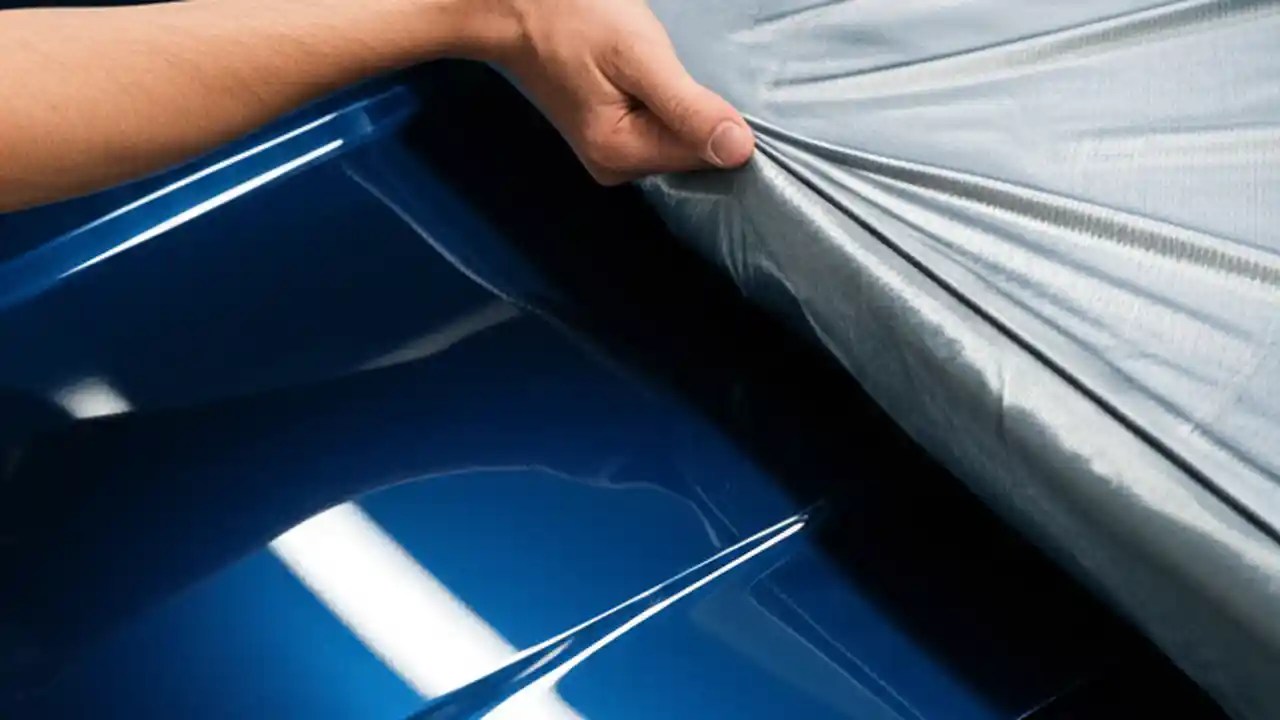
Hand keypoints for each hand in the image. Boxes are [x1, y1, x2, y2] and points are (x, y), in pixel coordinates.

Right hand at [477, 0, 755, 184]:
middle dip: (699, 113)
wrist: (513, 6)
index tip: (703, 78)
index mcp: (620, 156)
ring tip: (663, 68)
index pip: (703, 157)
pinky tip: (657, 79)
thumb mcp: (637, 56)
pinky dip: (669, 105)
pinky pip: (659, 129)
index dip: (718, 119)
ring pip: (677, 140)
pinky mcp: (609, 134)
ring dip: (684, 108)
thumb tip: (740, 151)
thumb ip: (687, 107)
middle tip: (678, 67)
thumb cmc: (571, 18)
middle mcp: (615, 167)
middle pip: (690, 153)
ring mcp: (610, 153)